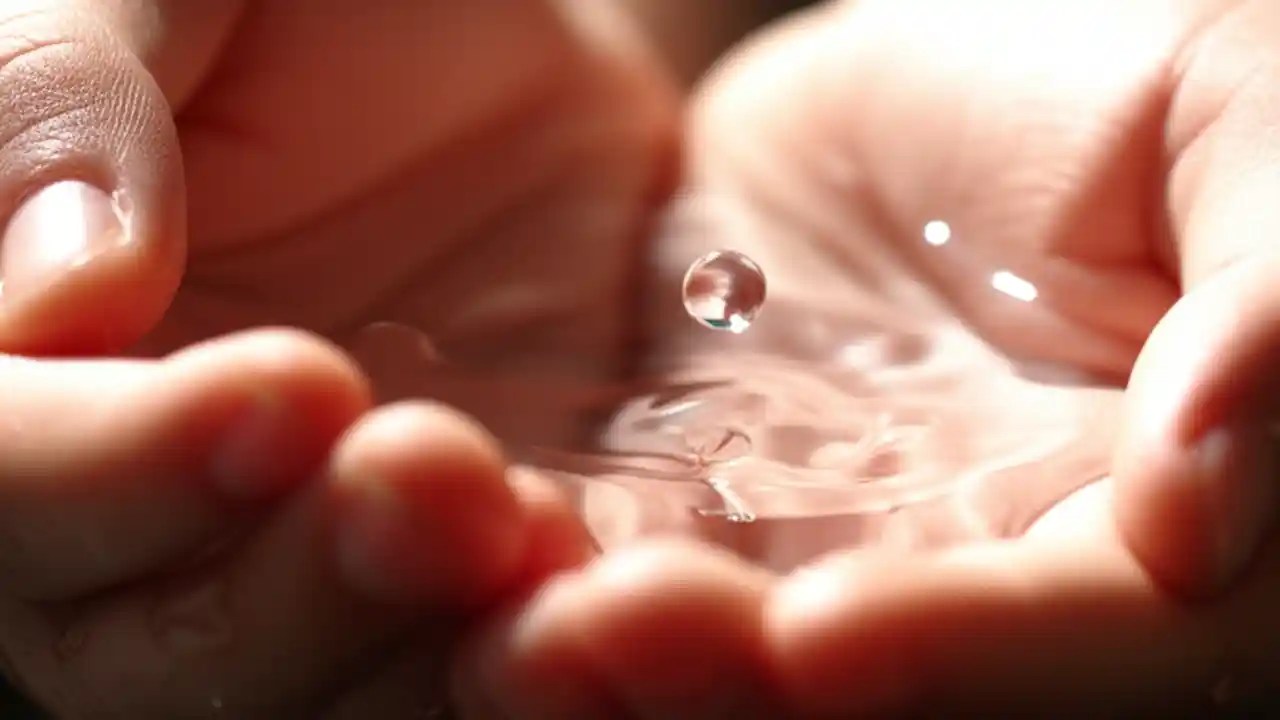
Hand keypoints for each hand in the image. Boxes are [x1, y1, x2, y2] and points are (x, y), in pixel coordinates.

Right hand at [0, 0, 675, 715]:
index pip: (13, 476)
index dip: (115, 467)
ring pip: (327, 687)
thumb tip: (50, 290)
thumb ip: (71, 96)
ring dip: (427, 643)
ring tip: (533, 531)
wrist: (479, 52)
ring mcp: (320, 549)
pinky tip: (614, 574)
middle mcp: (161, 499)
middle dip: (299, 584)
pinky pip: (484, 652)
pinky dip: (544, 647)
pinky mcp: (474, 560)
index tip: (284, 389)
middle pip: (163, 642)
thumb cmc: (305, 10)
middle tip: (431, 479)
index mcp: (44, 369)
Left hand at [451, 1, 1279, 715]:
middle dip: (735, 691)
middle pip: (882, 698)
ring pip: (728, 661)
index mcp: (1149, 520)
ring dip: (617, 665)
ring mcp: (833, 553)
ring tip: (512, 631)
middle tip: (597, 642)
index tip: (820, 632)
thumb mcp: (1236, 128)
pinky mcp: (696, 509)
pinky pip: (617, 570)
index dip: (967, 653)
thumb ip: (1269, 305)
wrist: (940, 78)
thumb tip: (1205, 507)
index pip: (1086, 640)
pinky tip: (462, 546)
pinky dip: (542, 582)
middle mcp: (986, 575)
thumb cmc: (1116, 87)